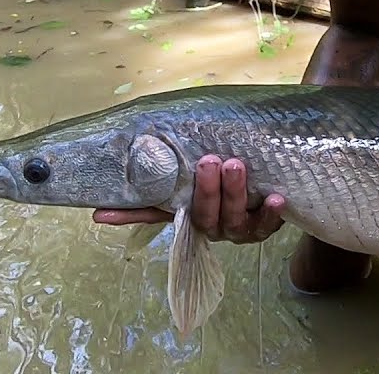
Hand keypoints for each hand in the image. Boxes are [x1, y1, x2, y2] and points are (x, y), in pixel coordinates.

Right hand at [92, 155, 285, 243]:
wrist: (276, 181)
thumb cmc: (230, 170)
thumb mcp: (202, 164)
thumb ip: (176, 160)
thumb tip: (130, 150)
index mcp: (187, 210)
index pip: (151, 213)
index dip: (127, 215)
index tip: (101, 212)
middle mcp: (209, 224)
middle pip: (202, 216)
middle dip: (206, 190)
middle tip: (210, 161)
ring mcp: (236, 228)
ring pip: (232, 220)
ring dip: (233, 194)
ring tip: (236, 166)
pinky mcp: (263, 227)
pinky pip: (266, 226)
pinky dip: (271, 214)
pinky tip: (277, 198)